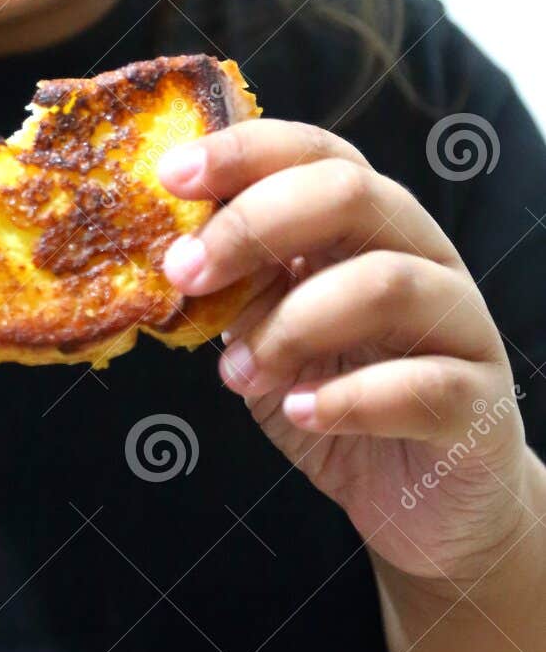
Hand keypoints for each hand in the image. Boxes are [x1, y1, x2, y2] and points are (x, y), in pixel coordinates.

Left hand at [158, 121, 530, 585]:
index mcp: (368, 224)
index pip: (314, 152)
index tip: (171, 176)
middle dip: (253, 225)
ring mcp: (460, 325)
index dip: (242, 153)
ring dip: (292, 325)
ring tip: (238, 374)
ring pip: (386, 283)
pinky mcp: (480, 405)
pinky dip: (349, 398)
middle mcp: (421, 255)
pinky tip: (302, 412)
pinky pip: (423, 384)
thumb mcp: (269, 335)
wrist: (427, 499)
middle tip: (185, 273)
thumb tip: (171, 254)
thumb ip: (237, 291)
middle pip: (351, 194)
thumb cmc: (337, 398)